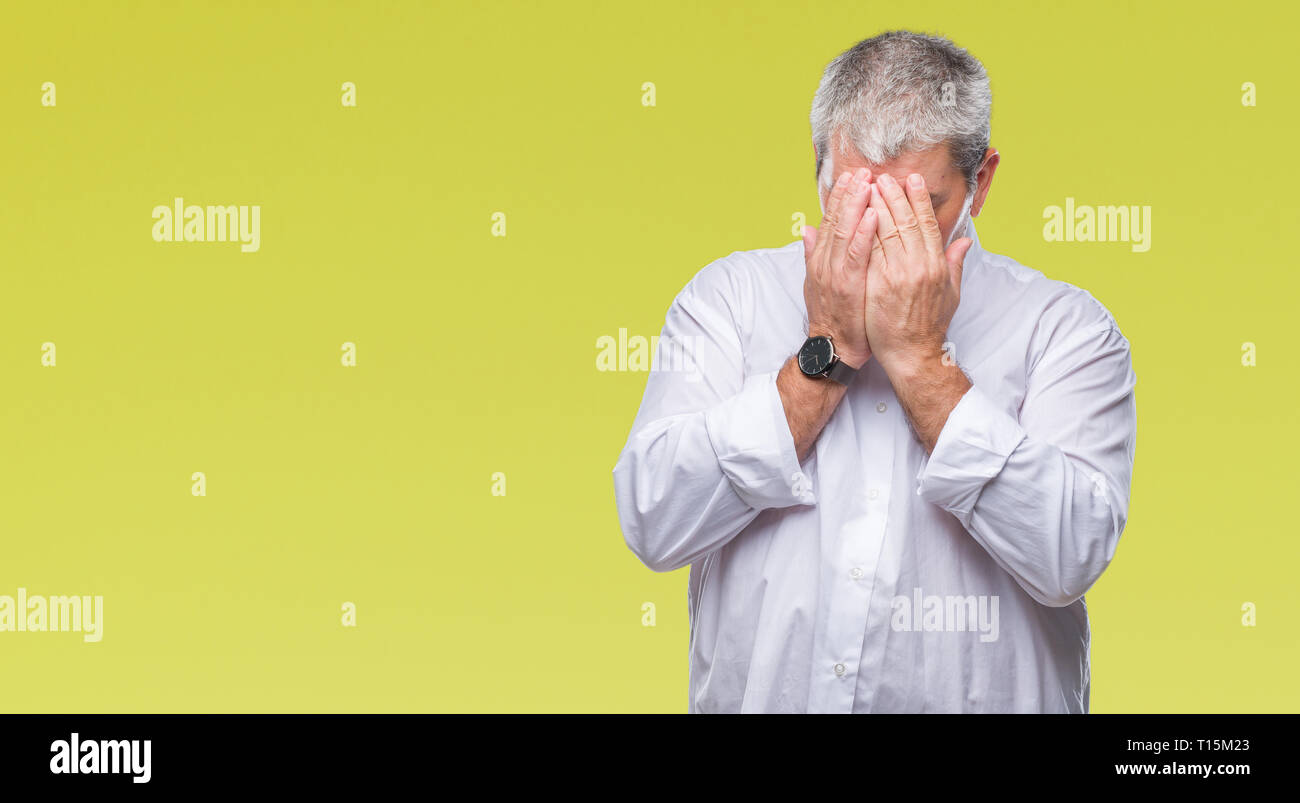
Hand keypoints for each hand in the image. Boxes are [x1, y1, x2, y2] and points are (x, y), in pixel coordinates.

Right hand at [801, 168, 877, 368]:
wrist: (833, 347)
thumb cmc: (833, 316)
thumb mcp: (817, 282)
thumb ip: (813, 254)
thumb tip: (806, 229)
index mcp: (820, 260)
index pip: (830, 221)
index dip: (839, 198)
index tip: (851, 177)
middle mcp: (824, 263)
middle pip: (836, 220)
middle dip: (849, 193)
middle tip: (863, 171)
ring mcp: (834, 273)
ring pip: (844, 231)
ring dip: (856, 205)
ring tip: (868, 183)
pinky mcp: (848, 285)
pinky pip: (857, 255)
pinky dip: (864, 234)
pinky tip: (873, 216)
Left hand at [862, 172, 973, 376]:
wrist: (912, 355)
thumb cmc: (929, 326)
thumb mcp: (950, 293)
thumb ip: (955, 263)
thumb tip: (965, 240)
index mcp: (936, 265)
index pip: (927, 223)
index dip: (919, 199)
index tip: (911, 180)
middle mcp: (919, 266)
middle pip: (906, 221)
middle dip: (894, 195)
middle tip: (884, 175)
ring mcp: (898, 275)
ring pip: (887, 231)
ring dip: (877, 205)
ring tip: (868, 186)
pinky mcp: (879, 285)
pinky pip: (870, 251)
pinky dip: (864, 230)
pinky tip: (857, 214)